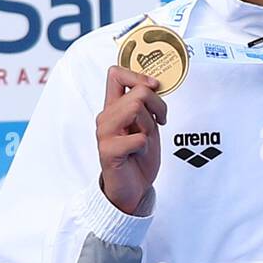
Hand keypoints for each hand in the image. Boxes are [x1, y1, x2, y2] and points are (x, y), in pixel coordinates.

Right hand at [96, 65, 166, 214]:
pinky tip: (137, 154)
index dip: (138, 75)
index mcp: (114, 108)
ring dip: (149, 126)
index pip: (115, 74)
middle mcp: (106, 117)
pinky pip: (138, 138)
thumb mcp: (146, 125)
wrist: (133, 188)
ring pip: (136, 108)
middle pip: (138, 92)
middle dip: (157, 107)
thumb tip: (153, 84)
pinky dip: (145, 146)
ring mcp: (104, 133)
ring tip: (144, 140)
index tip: (154, 88)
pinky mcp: (108, 151)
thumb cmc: (139, 156)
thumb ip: (146, 105)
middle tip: (157, 124)